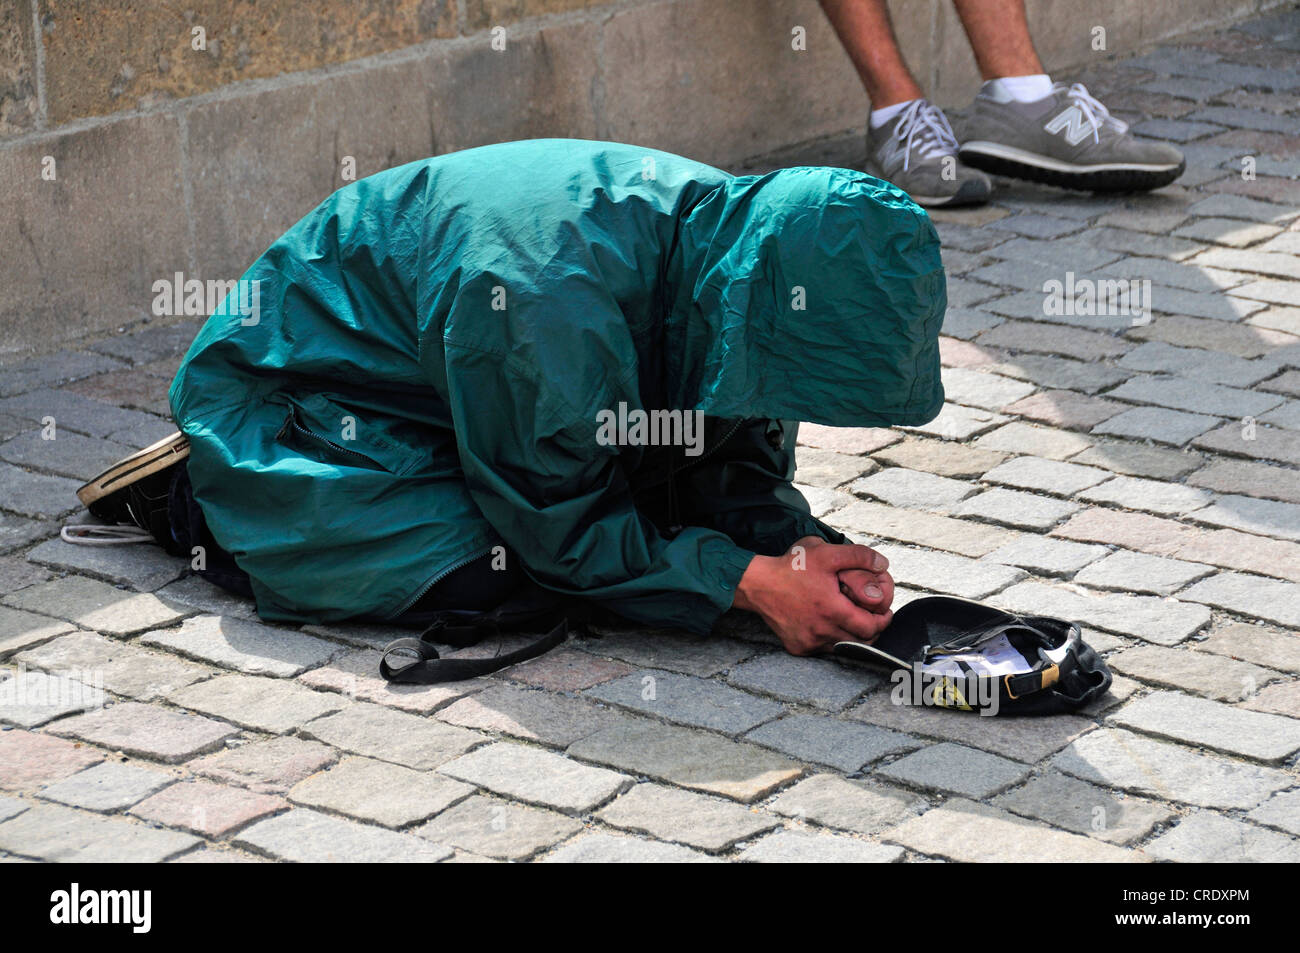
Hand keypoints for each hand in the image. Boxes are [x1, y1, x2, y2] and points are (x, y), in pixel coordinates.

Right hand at [733, 536, 894, 656]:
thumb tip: (883, 564)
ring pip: (842, 647)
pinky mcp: (797, 647)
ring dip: (852, 636)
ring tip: (852, 620)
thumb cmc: (791, 567)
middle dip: (871, 630)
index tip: (884, 612)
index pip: (871, 627)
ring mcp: (808, 642)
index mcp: (832, 610)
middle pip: (861, 642)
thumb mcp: (825, 553)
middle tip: (872, 617)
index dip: (882, 620)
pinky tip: (828, 624)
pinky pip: (822, 649)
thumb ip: (858, 556)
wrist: (758, 584)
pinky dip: (830, 639)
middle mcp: (821, 631)